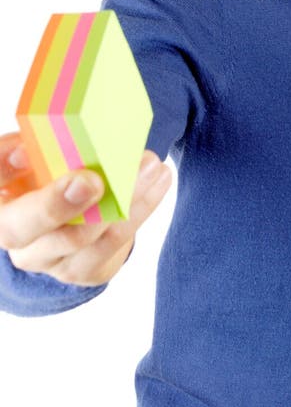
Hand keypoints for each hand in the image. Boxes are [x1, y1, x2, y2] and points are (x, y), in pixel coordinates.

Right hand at [0, 132, 171, 286]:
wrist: (68, 223)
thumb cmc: (51, 174)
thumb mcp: (40, 155)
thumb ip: (40, 142)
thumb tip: (44, 137)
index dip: (2, 166)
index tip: (24, 151)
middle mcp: (12, 235)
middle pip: (21, 228)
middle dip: (57, 205)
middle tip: (93, 180)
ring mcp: (46, 258)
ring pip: (78, 239)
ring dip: (119, 200)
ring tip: (149, 164)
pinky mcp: (80, 270)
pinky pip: (112, 245)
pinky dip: (140, 209)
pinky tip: (158, 181)